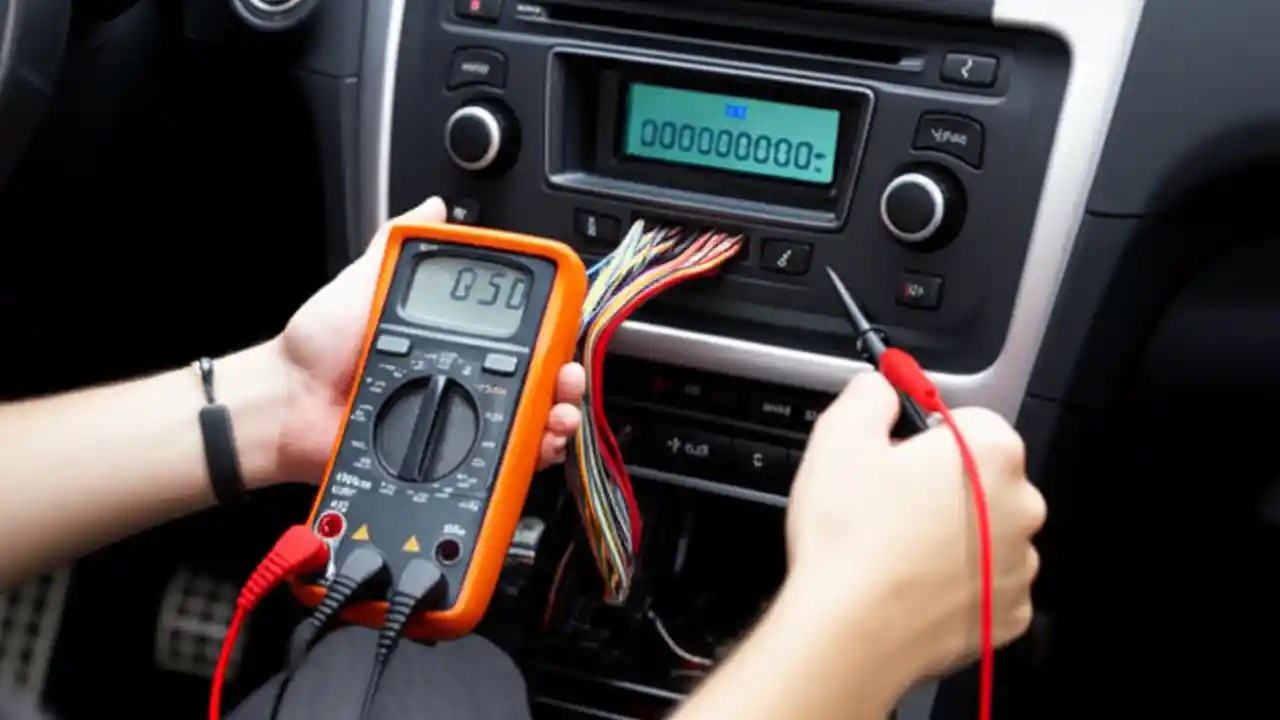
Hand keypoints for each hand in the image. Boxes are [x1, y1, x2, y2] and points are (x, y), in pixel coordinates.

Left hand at [267, 196, 584, 483]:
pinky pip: (501, 464)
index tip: (562, 329)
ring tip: (557, 412)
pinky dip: (530, 457)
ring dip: (556, 417)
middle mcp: (463, 380)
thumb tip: (433, 207)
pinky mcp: (450, 464)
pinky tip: (538, 444)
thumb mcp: (363, 280)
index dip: (549, 331)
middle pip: (535, 381)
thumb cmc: (318, 346)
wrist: (286, 404)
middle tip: (566, 377)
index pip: (519, 332)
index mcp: (452, 338)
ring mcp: (459, 424)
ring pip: (528, 422)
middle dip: (564, 379)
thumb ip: (397, 243)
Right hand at [784, 371, 1045, 683]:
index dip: (924, 434)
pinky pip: (985, 584)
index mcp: (990, 451)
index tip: (895, 451)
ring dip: (949, 534)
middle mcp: (1021, 505)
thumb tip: (879, 388)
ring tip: (892, 549)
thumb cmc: (849, 538)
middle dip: (940, 485)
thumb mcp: (838, 437)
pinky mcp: (1008, 615)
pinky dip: (955, 583)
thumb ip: (868, 395)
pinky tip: (911, 584)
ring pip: (985, 533)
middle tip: (885, 503)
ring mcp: (1020, 565)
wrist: (850, 632)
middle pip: (982, 477)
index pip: (968, 419)